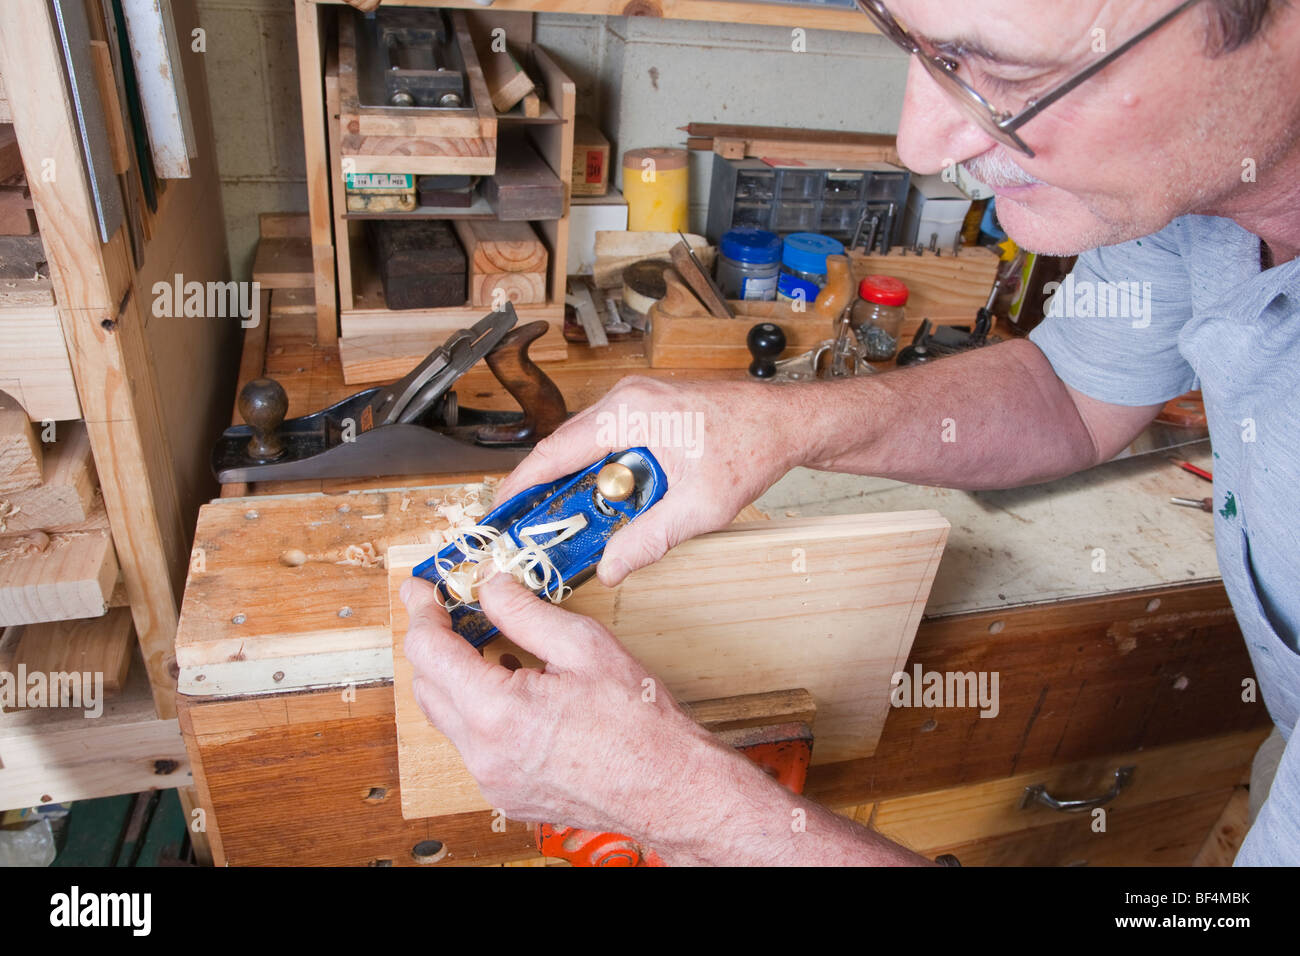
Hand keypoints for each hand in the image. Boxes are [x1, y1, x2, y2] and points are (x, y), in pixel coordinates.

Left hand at [400, 572, 731, 844]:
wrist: (670, 788)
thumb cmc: (639, 723)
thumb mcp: (583, 644)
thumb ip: (523, 612)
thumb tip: (490, 586)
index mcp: (497, 712)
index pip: (429, 652)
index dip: (422, 612)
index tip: (421, 589)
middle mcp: (484, 754)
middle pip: (427, 687)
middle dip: (435, 645)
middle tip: (453, 612)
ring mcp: (493, 781)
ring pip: (448, 718)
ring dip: (457, 679)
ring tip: (493, 649)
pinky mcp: (506, 796)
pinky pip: (473, 746)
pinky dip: (479, 712)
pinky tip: (513, 690)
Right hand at [493, 376, 806, 585]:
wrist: (788, 422)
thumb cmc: (751, 448)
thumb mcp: (698, 506)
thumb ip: (648, 539)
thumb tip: (610, 566)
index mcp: (629, 412)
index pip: (555, 450)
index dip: (522, 482)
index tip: (501, 509)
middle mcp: (626, 399)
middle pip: (566, 447)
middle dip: (545, 488)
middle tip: (529, 526)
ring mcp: (638, 400)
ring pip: (587, 445)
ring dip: (576, 481)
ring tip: (565, 521)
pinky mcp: (649, 409)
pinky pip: (609, 440)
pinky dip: (600, 471)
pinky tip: (606, 502)